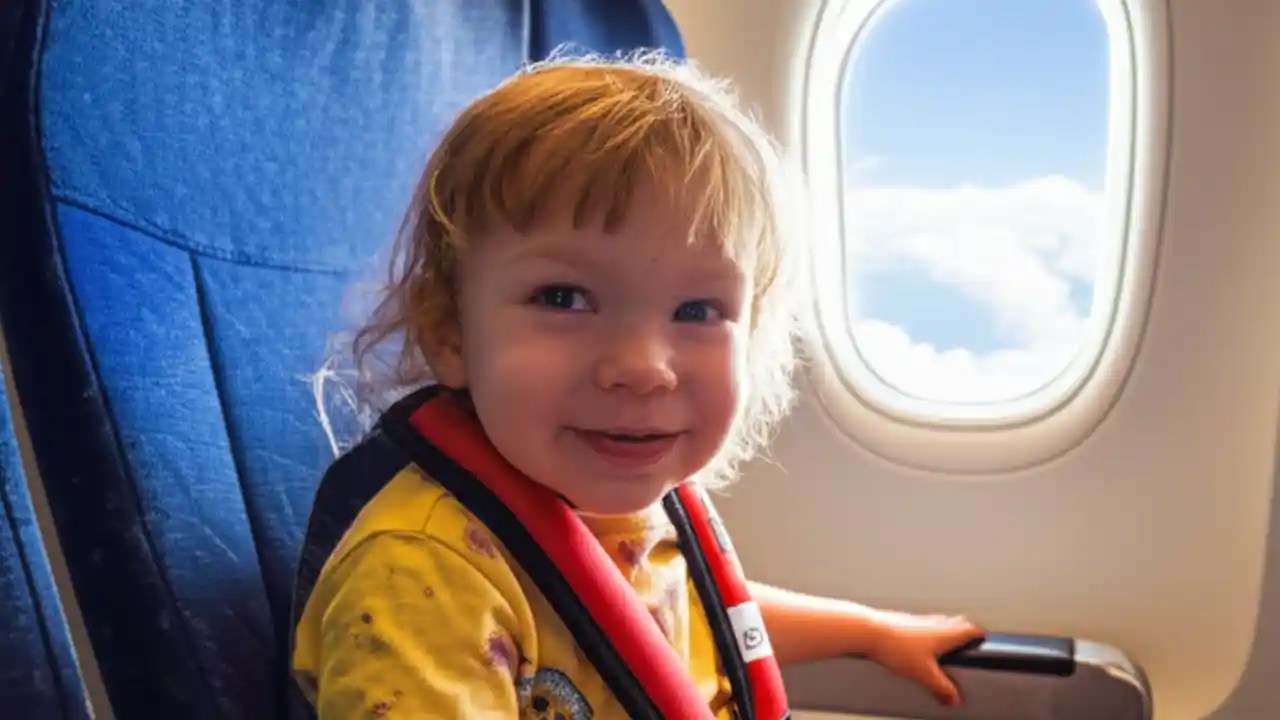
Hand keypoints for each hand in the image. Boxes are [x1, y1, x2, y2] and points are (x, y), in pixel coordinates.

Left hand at [867, 611, 985, 706]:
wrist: (868, 630)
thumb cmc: (895, 646)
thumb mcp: (924, 674)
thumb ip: (942, 688)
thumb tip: (954, 698)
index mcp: (946, 632)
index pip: (972, 629)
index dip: (980, 635)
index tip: (984, 640)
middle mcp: (934, 622)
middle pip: (957, 623)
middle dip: (964, 633)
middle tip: (967, 643)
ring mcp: (918, 619)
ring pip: (939, 623)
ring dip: (945, 632)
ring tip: (943, 647)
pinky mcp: (903, 620)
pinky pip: (922, 625)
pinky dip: (927, 633)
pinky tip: (917, 646)